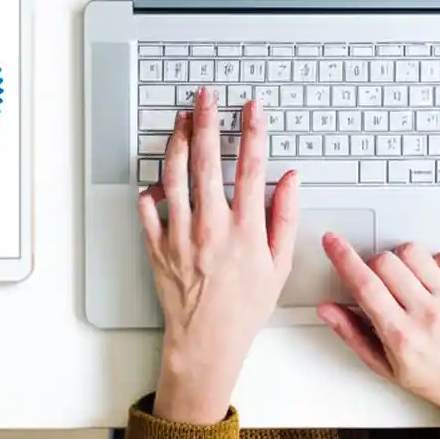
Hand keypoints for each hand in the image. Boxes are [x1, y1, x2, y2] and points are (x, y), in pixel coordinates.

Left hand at [137, 89, 299, 424]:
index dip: (254, 132)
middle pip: (208, 161)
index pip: (252, 167)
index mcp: (245, 230)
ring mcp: (181, 235)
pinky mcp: (158, 246)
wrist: (206, 341)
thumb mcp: (279, 265)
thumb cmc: (245, 306)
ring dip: (178, 142)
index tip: (253, 109)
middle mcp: (212, 227)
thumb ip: (285, 217)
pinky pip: (148, 208)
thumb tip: (290, 179)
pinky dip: (151, 187)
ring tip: (181, 120)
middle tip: (205, 97)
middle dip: (208, 122)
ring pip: (175, 175)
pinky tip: (158, 175)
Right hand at [318, 236, 439, 438]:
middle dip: (372, 265)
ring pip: (412, 252)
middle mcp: (426, 314)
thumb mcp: (383, 365)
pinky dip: (432, 262)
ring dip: (400, 260)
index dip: (343, 258)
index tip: (333, 242)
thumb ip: (352, 334)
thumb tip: (328, 310)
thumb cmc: (431, 377)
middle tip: (378, 282)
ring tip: (405, 281)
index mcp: (401, 335)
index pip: (365, 285)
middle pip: (385, 262)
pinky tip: (429, 281)